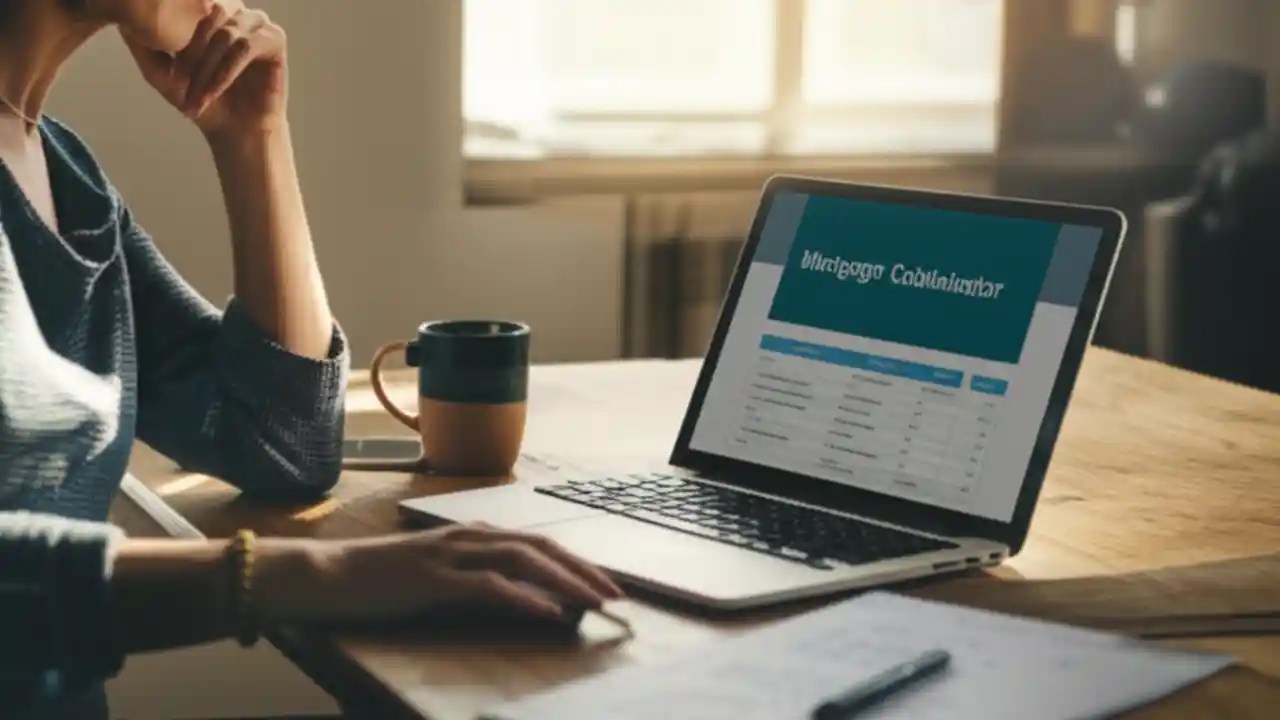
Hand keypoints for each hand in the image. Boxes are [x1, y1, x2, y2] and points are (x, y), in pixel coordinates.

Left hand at [124, 1, 287, 137]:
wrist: (234, 130)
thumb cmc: (201, 99)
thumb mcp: (160, 72)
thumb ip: (141, 45)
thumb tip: (121, 19)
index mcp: (208, 12)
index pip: (187, 5)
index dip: (173, 33)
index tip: (167, 67)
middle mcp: (233, 11)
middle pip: (205, 16)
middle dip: (189, 52)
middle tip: (180, 82)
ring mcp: (255, 22)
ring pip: (225, 33)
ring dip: (207, 66)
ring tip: (197, 94)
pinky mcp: (275, 39)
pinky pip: (246, 47)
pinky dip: (226, 71)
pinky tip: (214, 92)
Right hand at [258, 524, 624, 623]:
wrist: (329, 575)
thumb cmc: (382, 580)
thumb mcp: (439, 576)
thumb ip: (480, 580)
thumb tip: (527, 599)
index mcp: (472, 534)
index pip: (537, 542)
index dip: (576, 562)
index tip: (606, 584)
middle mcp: (468, 536)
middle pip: (540, 545)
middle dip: (583, 570)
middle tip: (616, 594)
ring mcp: (451, 554)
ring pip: (523, 560)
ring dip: (564, 581)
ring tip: (594, 601)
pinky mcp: (434, 578)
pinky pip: (489, 585)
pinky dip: (523, 598)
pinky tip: (547, 613)